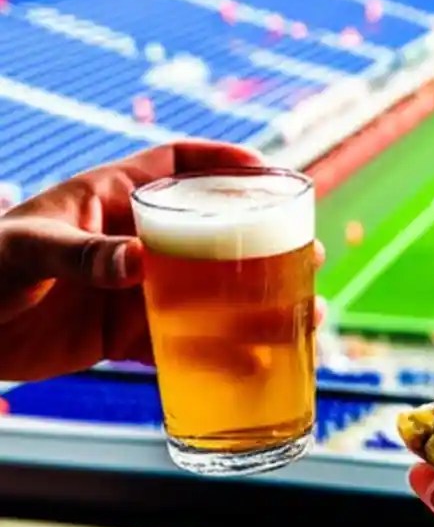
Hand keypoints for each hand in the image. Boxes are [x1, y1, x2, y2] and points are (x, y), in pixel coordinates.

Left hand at [0, 140, 325, 381]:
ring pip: (212, 290)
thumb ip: (83, 253)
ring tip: (308, 314)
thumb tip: (139, 263)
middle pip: (214, 229)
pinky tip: (256, 365)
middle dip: (267, 240)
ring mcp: (135, 288)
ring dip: (260, 302)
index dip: (227, 160)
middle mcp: (135, 238)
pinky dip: (221, 356)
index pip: (179, 163)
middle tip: (312, 253)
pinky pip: (183, 343)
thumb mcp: (26, 250)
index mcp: (113, 197)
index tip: (272, 170)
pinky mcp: (125, 335)